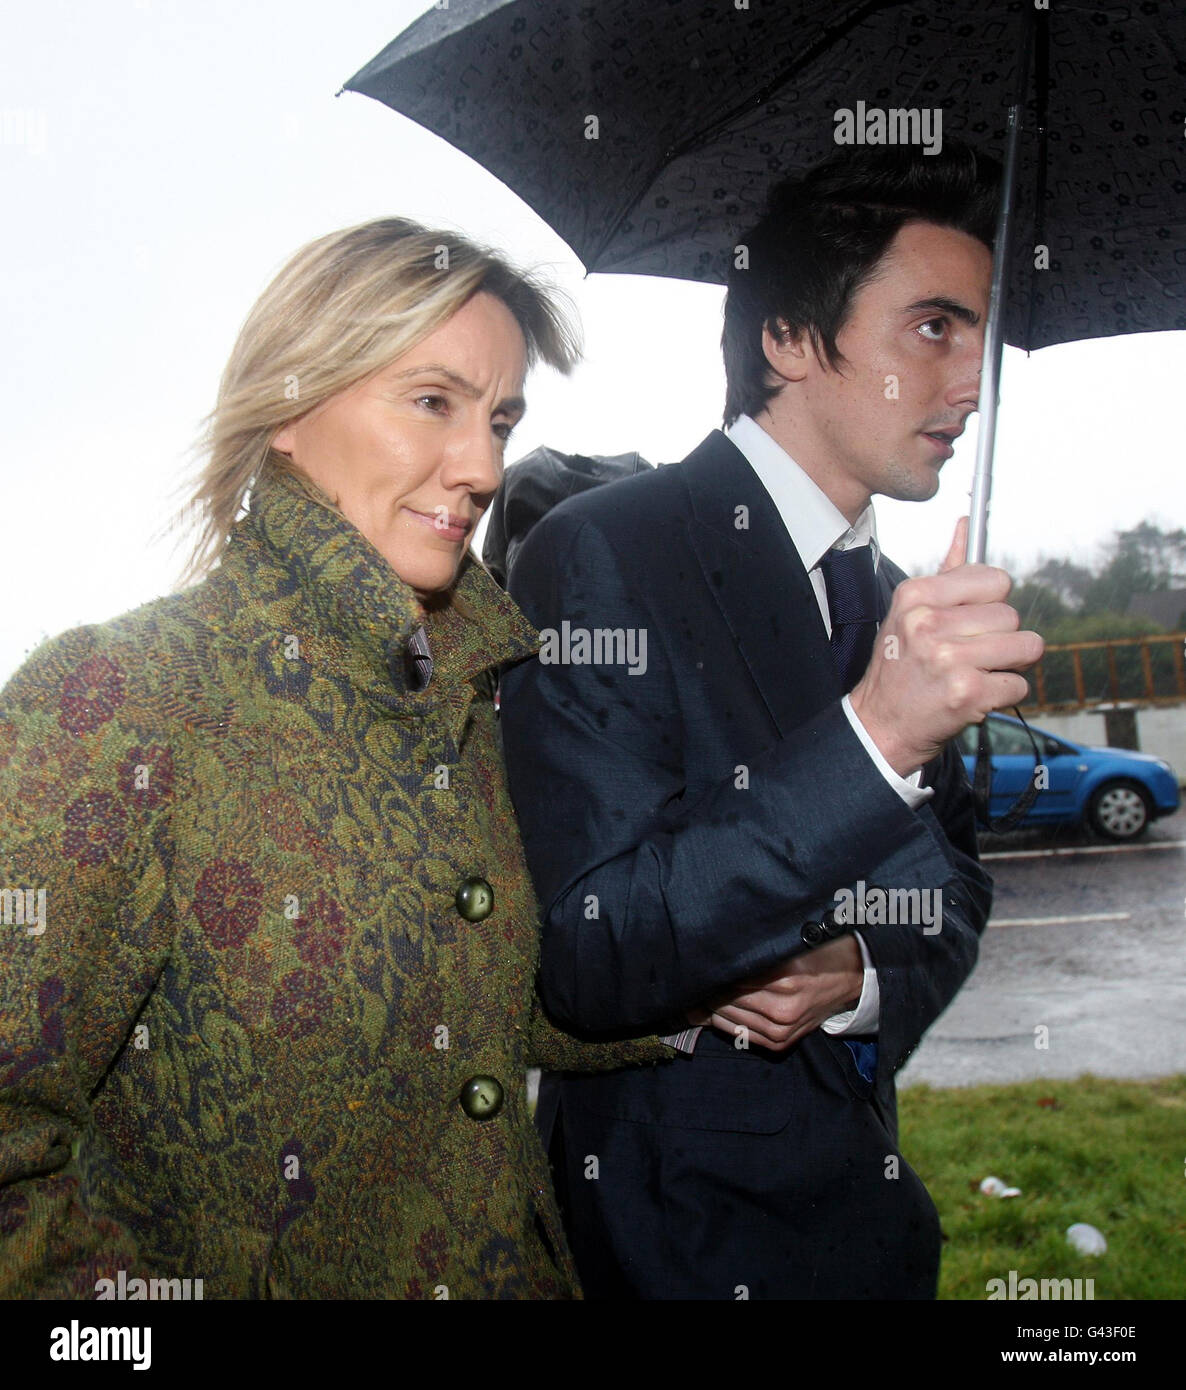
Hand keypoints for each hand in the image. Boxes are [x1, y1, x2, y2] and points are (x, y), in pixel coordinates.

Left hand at [686, 936, 863, 1052]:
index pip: (732, 978)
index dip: (713, 970)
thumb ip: (754, 949)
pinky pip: (739, 1033)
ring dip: (712, 1006)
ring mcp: (783, 1030)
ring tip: (703, 992)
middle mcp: (784, 1009)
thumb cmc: (816, 953)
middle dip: (709, 989)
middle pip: (726, 1000)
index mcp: (786, 980)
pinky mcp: (781, 1043)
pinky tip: (717, 1009)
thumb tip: (713, 957)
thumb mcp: (788, 943)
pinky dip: (724, 1021)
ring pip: (728, 1019)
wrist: (849, 978)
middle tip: (695, 977)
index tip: (699, 962)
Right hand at [848, 515, 1043, 776]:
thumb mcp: (910, 613)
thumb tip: (966, 525)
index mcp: (916, 596)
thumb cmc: (900, 667)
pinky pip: (1019, 685)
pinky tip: (974, 696)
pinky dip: (1003, 695)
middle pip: (1012, 616)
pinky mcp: (969, 694)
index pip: (995, 580)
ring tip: (976, 673)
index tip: (971, 622)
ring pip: (1025, 647)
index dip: (991, 603)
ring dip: (1008, 665)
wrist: (880, 725)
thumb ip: (947, 571)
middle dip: (1001, 638)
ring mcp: (949, 660)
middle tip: (970, 655)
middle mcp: (929, 624)